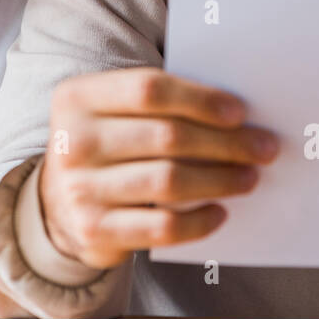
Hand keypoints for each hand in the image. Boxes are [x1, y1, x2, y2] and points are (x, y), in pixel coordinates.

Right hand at [38, 67, 278, 270]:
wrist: (55, 204)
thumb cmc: (104, 146)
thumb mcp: (111, 112)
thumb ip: (157, 105)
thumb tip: (234, 114)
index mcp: (78, 97)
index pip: (148, 89)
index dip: (200, 99)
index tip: (240, 113)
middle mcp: (73, 140)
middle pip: (167, 136)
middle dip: (225, 143)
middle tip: (263, 148)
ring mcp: (80, 188)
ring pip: (169, 181)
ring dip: (220, 179)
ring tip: (248, 178)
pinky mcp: (94, 229)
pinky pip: (162, 227)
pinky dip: (199, 221)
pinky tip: (219, 212)